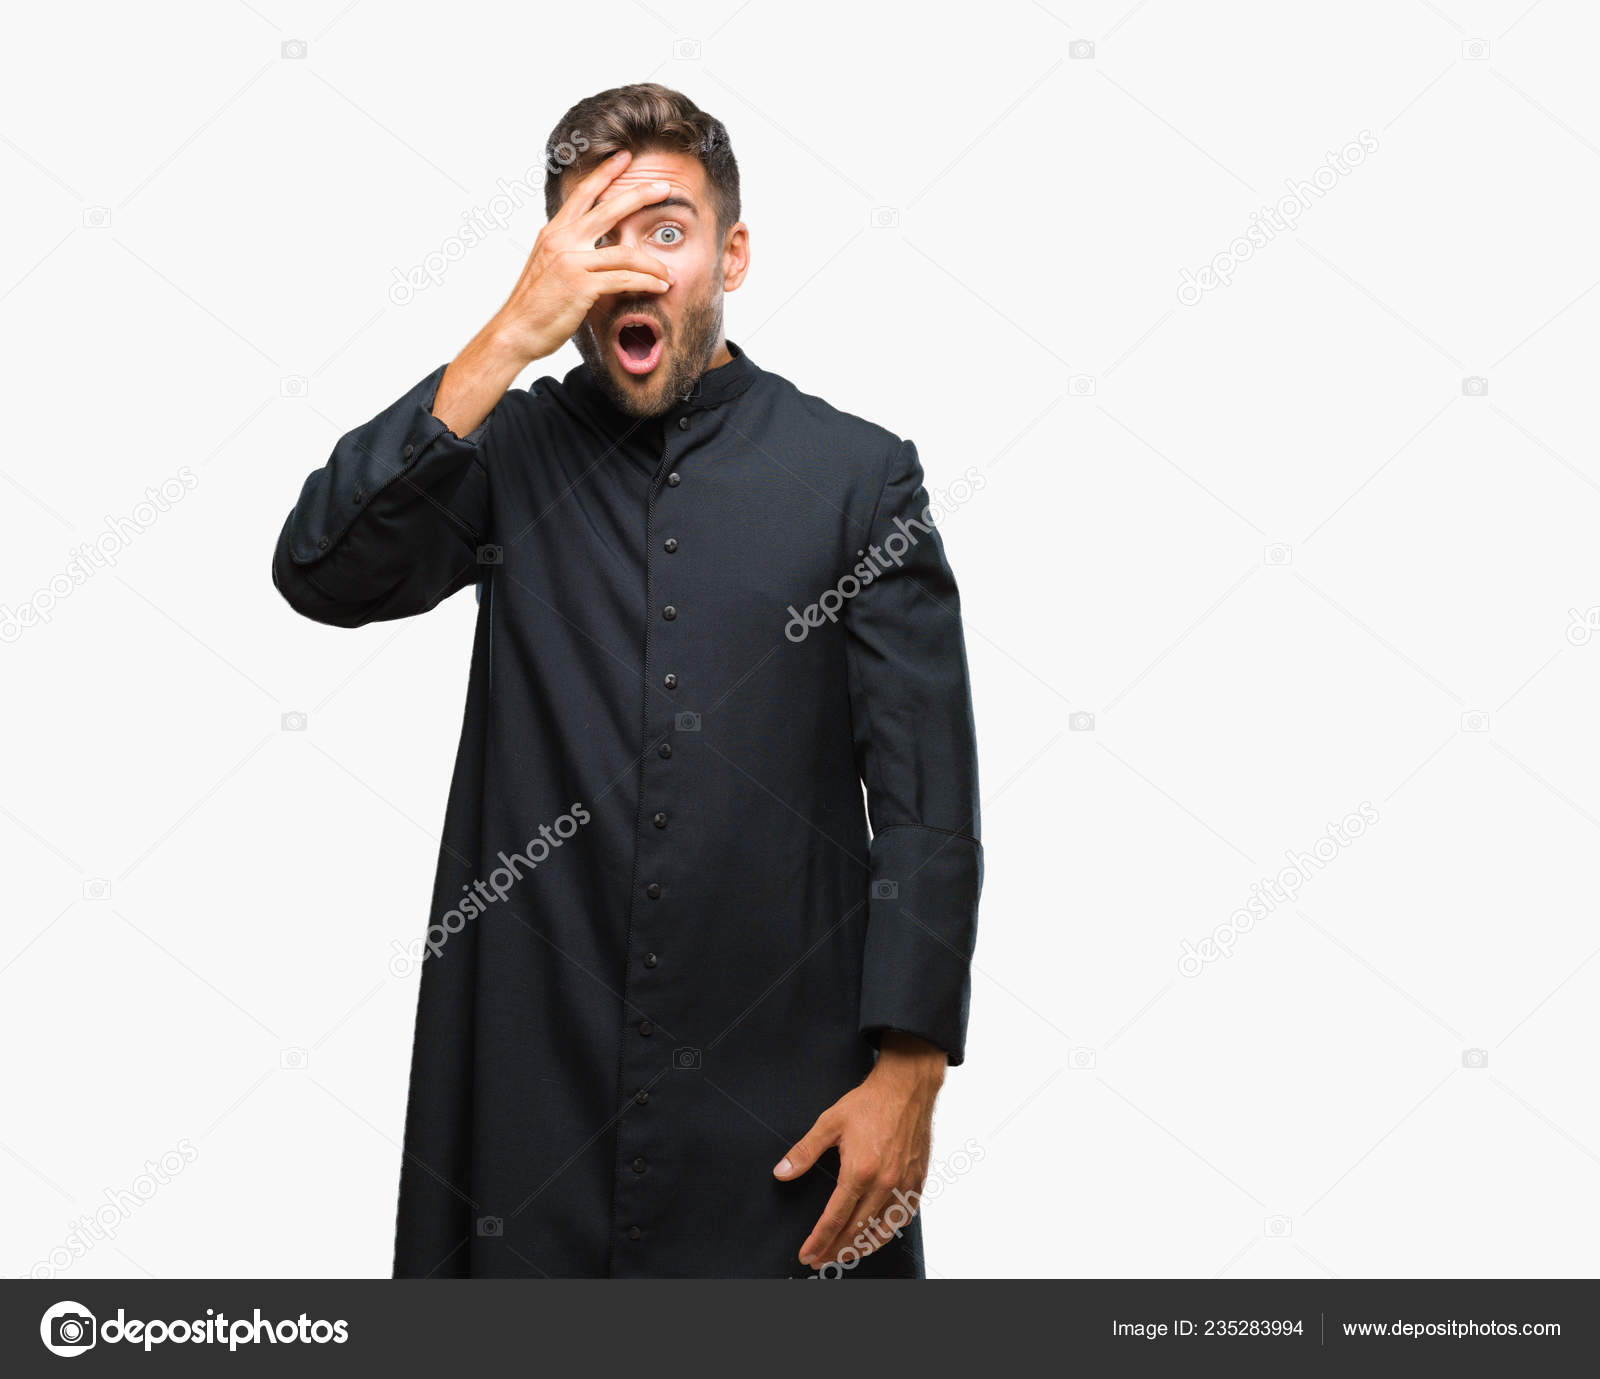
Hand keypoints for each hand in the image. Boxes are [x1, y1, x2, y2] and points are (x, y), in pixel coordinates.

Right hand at [433, 150, 675, 433]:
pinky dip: (647, 283)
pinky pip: (624, 279)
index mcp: (554, 233)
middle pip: (608, 209)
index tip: (624, 158)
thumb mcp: (549, 269)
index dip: (604, 173)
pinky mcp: (580, 285)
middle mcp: (561, 240)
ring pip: (625, 252)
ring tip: (669, 273)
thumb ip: (572, 254)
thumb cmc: (534, 307)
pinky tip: (660, 287)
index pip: (582, 194)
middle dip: (639, 195)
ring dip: (653, 263)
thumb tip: (595, 253)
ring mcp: (571, 261)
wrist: (515, 332)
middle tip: (664, 187)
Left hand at [774, 1032, 945, 1269]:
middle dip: (835, 1250)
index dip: (818, 1240)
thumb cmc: (869, 1102)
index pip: (834, 1219)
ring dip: (861, 1248)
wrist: (907, 1087)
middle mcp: (884, 1184)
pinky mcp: (917, 1180)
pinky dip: (887, 1232)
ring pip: (882, 1231)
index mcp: (860, 1171)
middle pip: (857, 1231)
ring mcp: (903, 1184)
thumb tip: (782, 1172)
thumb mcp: (829, 1122)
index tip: (806, 1254)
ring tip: (845, 1254)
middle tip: (819, 1260)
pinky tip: (876, 1234)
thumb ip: (804, 1151)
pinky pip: (903, 1218)